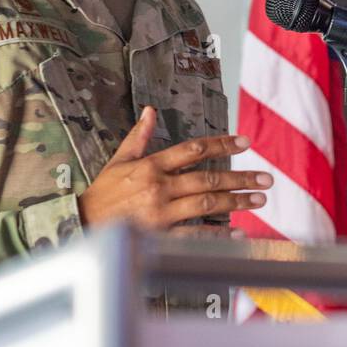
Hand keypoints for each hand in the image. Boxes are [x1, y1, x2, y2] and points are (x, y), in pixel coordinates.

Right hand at [76, 106, 269, 232]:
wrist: (80, 226)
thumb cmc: (102, 194)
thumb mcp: (118, 161)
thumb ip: (139, 137)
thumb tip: (150, 111)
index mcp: (151, 165)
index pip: (193, 149)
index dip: (222, 144)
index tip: (245, 142)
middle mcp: (158, 186)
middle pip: (208, 178)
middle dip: (241, 177)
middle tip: (266, 178)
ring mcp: (160, 212)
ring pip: (206, 204)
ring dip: (236, 201)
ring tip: (259, 199)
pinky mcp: (159, 235)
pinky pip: (194, 235)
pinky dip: (217, 235)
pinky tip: (238, 232)